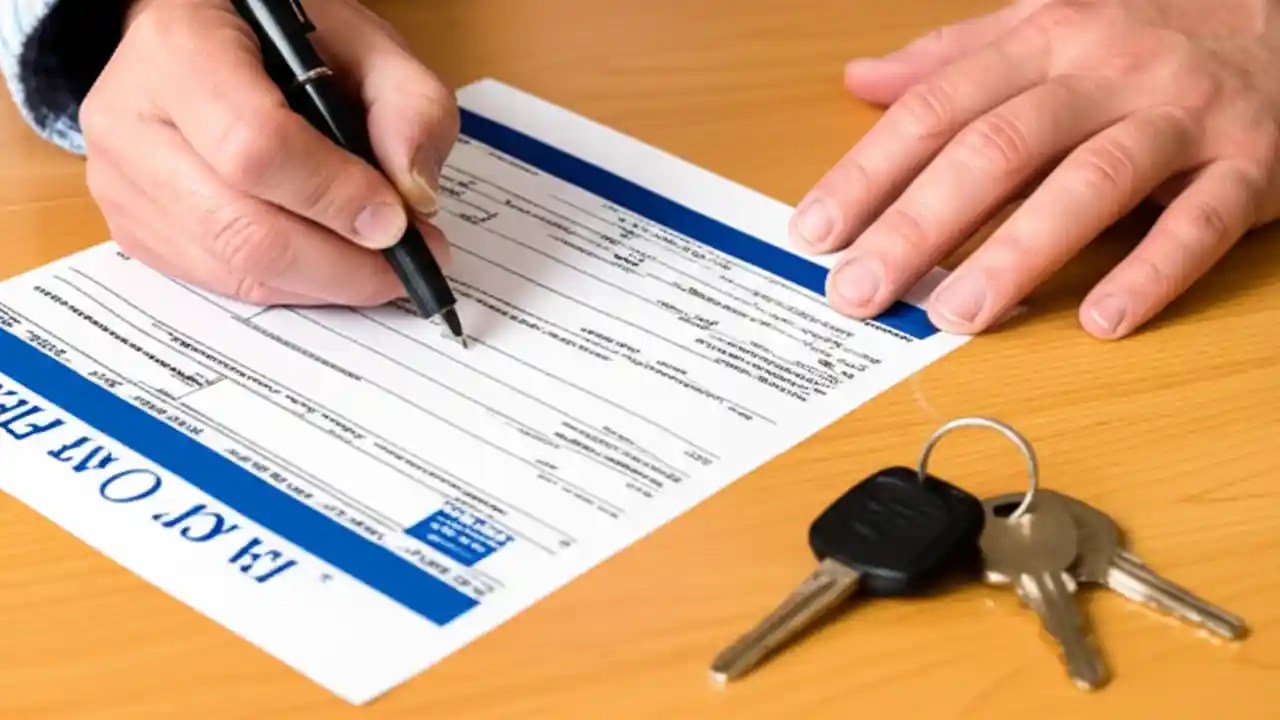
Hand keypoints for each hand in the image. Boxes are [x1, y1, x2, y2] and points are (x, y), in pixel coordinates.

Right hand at [81, 0, 456, 305]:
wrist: (203, 39)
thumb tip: (414, 197)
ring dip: (325, 282)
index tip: (397, 219)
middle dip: (342, 263)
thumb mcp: (362, 42)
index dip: (335, 196)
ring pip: (234, 268)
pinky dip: (293, 285)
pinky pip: (224, 283)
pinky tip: (331, 262)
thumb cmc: (281, 38)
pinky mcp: (135, 230)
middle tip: (406, 265)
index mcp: (180, 49)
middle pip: (242, 229)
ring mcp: (122, 184)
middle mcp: (132, 121)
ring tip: (379, 265)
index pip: (254, 148)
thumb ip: (407, 105)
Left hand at [793, 0, 1279, 338]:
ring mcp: (1179, 117)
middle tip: (861, 291)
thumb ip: (953, 56)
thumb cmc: (1147, 32)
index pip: (935, 108)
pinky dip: (1150, 272)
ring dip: (1017, 254)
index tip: (815, 233)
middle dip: (918, 225)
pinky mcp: (1250, 164)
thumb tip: (863, 79)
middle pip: (997, 148)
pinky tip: (1100, 321)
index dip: (868, 172)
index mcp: (1045, 38)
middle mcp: (1106, 71)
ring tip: (956, 315)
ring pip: (1090, 183)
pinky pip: (1199, 223)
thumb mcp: (1046, 23)